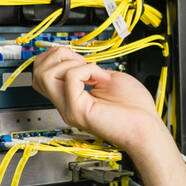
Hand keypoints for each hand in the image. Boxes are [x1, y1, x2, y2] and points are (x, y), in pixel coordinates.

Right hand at [32, 46, 163, 151]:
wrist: (147, 129)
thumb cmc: (135, 109)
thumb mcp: (107, 78)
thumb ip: (87, 70)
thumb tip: (75, 60)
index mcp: (71, 98)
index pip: (42, 74)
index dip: (56, 58)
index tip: (80, 59)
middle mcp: (66, 105)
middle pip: (38, 72)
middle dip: (58, 56)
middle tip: (83, 62)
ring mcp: (69, 109)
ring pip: (44, 74)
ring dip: (69, 62)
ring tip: (91, 70)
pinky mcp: (77, 111)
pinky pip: (70, 78)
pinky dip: (87, 69)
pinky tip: (102, 79)